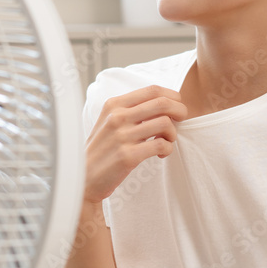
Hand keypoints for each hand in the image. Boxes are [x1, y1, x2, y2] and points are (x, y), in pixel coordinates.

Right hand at [83, 85, 186, 204]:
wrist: (85, 178)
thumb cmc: (102, 149)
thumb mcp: (109, 121)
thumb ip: (131, 110)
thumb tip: (164, 102)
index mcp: (114, 105)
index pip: (152, 90)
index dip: (172, 96)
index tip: (177, 106)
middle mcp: (117, 117)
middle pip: (163, 103)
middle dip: (180, 111)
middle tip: (181, 120)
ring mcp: (122, 136)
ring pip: (165, 124)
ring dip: (173, 134)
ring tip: (166, 141)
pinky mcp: (128, 156)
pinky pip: (161, 145)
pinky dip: (167, 149)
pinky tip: (161, 153)